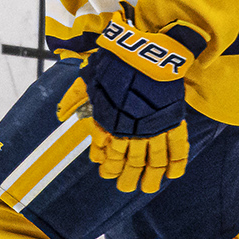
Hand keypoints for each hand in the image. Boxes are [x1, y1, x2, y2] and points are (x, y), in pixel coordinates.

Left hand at [77, 14, 201, 193]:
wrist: (145, 50)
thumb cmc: (117, 62)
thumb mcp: (91, 77)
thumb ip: (76, 97)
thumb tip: (62, 114)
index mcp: (112, 120)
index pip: (109, 152)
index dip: (108, 166)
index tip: (106, 173)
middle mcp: (133, 128)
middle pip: (132, 161)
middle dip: (128, 176)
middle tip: (125, 187)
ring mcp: (154, 125)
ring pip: (154, 159)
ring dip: (151, 176)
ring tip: (148, 188)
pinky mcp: (173, 119)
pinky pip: (177, 146)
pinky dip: (177, 162)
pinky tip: (174, 175)